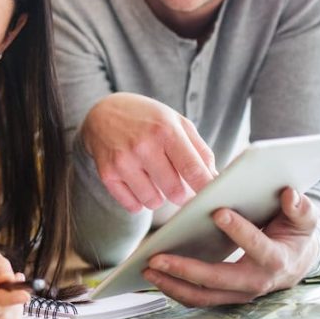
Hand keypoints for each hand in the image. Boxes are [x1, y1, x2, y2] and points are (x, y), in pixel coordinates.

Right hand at [81, 92, 216, 211]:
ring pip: (153, 202)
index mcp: (166, 130)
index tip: (212, 198)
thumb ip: (200, 151)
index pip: (192, 169)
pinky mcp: (107, 174)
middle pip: (175, 191)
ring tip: (154, 179)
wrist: (103, 112)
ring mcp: (122, 161)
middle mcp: (143, 145)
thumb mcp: (177, 123)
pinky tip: (138, 183)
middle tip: (181, 186)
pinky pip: (133, 206)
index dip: (206, 189)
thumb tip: (215, 181)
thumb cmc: (148, 119)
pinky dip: (139, 200)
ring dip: (159, 197)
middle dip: (183, 194)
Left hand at [142, 187, 319, 305]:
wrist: (297, 261)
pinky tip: (155, 275)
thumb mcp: (304, 219)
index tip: (218, 212)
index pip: (258, 247)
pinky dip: (175, 289)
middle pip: (219, 280)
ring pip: (203, 296)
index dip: (240, 231)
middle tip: (157, 258)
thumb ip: (300, 207)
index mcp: (277, 259)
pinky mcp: (225, 295)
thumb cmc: (294, 234)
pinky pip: (197, 298)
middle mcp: (257, 282)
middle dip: (186, 269)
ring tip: (147, 269)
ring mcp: (239, 293)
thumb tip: (289, 194)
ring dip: (173, 285)